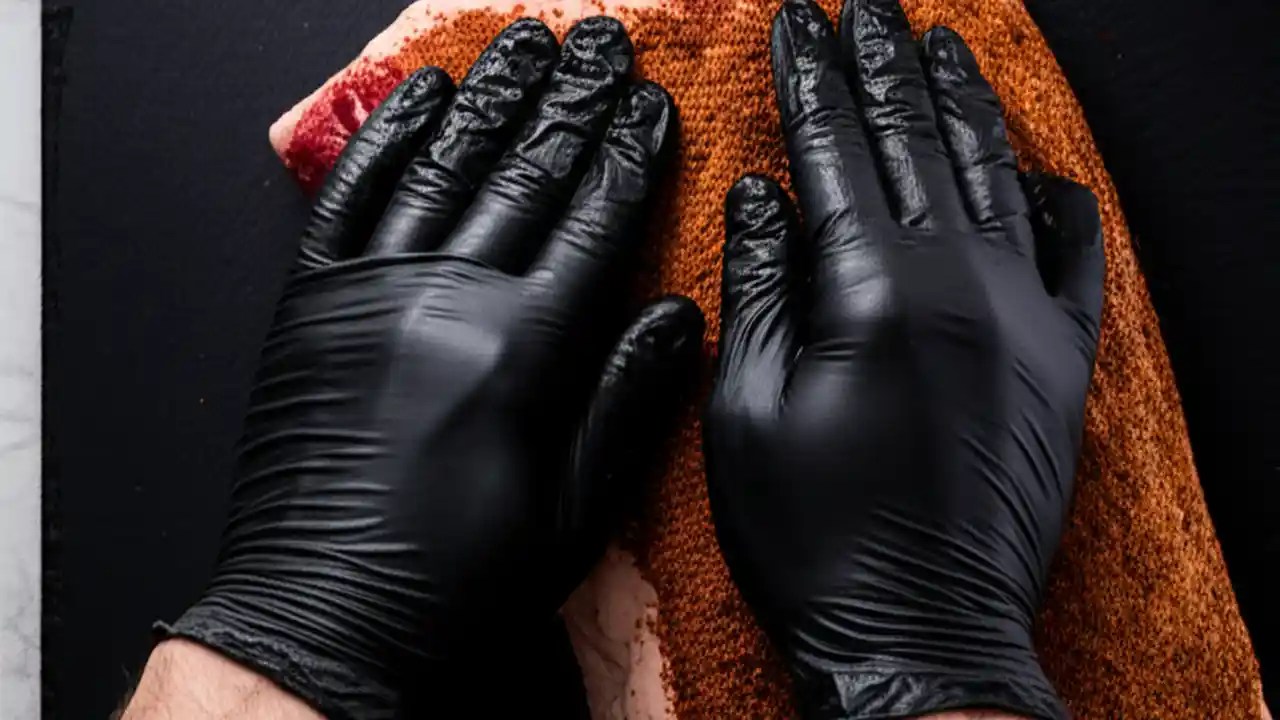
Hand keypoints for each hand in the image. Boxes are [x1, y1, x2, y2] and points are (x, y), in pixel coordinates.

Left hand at [162, 17, 702, 718]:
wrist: (325, 612)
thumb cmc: (462, 575)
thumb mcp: (580, 509)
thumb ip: (631, 400)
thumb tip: (677, 312)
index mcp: (526, 349)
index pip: (595, 222)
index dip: (630, 158)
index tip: (655, 108)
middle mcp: (450, 299)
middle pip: (527, 174)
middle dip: (575, 102)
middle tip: (607, 45)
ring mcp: (373, 289)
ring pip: (446, 165)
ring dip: (495, 95)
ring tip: (531, 40)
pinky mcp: (310, 300)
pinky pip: (350, 195)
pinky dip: (386, 135)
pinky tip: (423, 91)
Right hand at [704, 0, 1103, 717]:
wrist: (922, 633)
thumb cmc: (815, 537)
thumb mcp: (747, 412)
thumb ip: (759, 287)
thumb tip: (761, 194)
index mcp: (870, 287)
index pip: (835, 146)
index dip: (810, 76)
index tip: (798, 19)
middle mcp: (959, 282)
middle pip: (917, 139)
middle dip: (883, 62)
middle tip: (866, 7)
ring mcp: (1024, 319)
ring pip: (995, 176)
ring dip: (963, 102)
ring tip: (942, 43)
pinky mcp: (1063, 366)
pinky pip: (1076, 261)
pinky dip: (1061, 204)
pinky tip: (1046, 170)